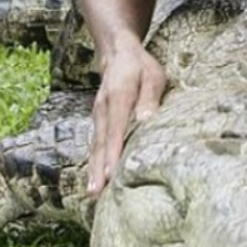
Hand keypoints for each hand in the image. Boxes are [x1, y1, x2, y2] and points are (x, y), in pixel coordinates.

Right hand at [87, 44, 165, 196]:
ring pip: (96, 145)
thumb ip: (149, 98)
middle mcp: (103, 109)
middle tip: (97, 192)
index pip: (115, 129)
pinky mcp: (98, 120)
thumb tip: (144, 121)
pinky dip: (95, 161)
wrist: (117, 53)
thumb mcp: (152, 76)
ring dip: (94, 168)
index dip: (113, 152)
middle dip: (99, 168)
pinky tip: (96, 179)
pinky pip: (96, 143)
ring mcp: (98, 115)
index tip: (111, 173)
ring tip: (93, 192)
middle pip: (101, 142)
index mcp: (118, 97)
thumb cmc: (140, 67)